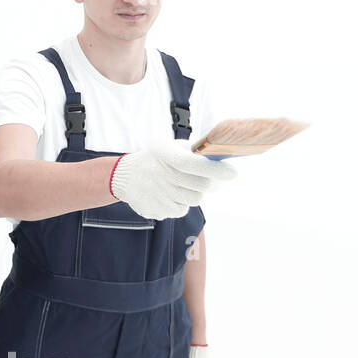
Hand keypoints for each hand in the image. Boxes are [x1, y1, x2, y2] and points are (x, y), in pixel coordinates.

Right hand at [109, 139, 236, 219]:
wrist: (124, 176)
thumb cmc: (155, 159)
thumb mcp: (170, 146)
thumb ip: (193, 150)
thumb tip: (222, 155)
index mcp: (164, 154)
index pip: (194, 164)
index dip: (216, 169)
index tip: (233, 173)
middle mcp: (159, 174)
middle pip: (200, 186)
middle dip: (212, 184)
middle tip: (215, 181)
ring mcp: (156, 193)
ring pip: (194, 200)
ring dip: (194, 194)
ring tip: (184, 186)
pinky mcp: (154, 208)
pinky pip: (180, 210)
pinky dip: (180, 204)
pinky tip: (170, 195)